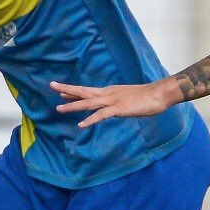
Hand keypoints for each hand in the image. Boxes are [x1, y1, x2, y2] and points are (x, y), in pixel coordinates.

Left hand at [51, 79, 179, 127]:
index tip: (60, 91)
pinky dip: (90, 120)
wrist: (158, 94)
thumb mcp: (128, 99)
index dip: (73, 91)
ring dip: (73, 106)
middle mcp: (107, 94)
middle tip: (51, 85)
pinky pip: (101, 115)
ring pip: (88, 103)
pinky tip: (81, 124)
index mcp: (109, 91)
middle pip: (83, 91)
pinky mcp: (118, 109)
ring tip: (59, 109)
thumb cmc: (146, 98)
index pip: (87, 91)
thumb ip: (118, 102)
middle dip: (66, 90)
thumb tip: (113, 107)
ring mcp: (112, 101)